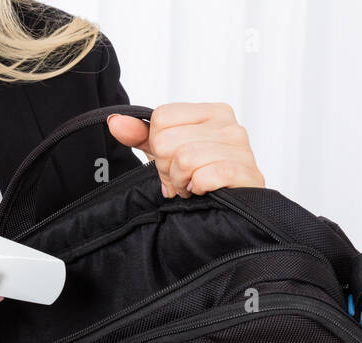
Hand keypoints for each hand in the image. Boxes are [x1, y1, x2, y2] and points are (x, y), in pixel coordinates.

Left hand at [107, 103, 263, 198]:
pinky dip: (198, 188)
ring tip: (192, 186)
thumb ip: (142, 136)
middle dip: (167, 168)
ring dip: (181, 182)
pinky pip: (205, 176)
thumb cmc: (205, 178)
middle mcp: (229, 124)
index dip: (157, 146)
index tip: (171, 162)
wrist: (239, 210)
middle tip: (181, 179)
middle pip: (168, 141)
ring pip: (184, 159)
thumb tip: (115, 122)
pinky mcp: (246, 172)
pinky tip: (204, 191)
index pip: (160, 118)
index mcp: (211, 112)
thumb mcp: (169, 154)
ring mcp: (241, 147)